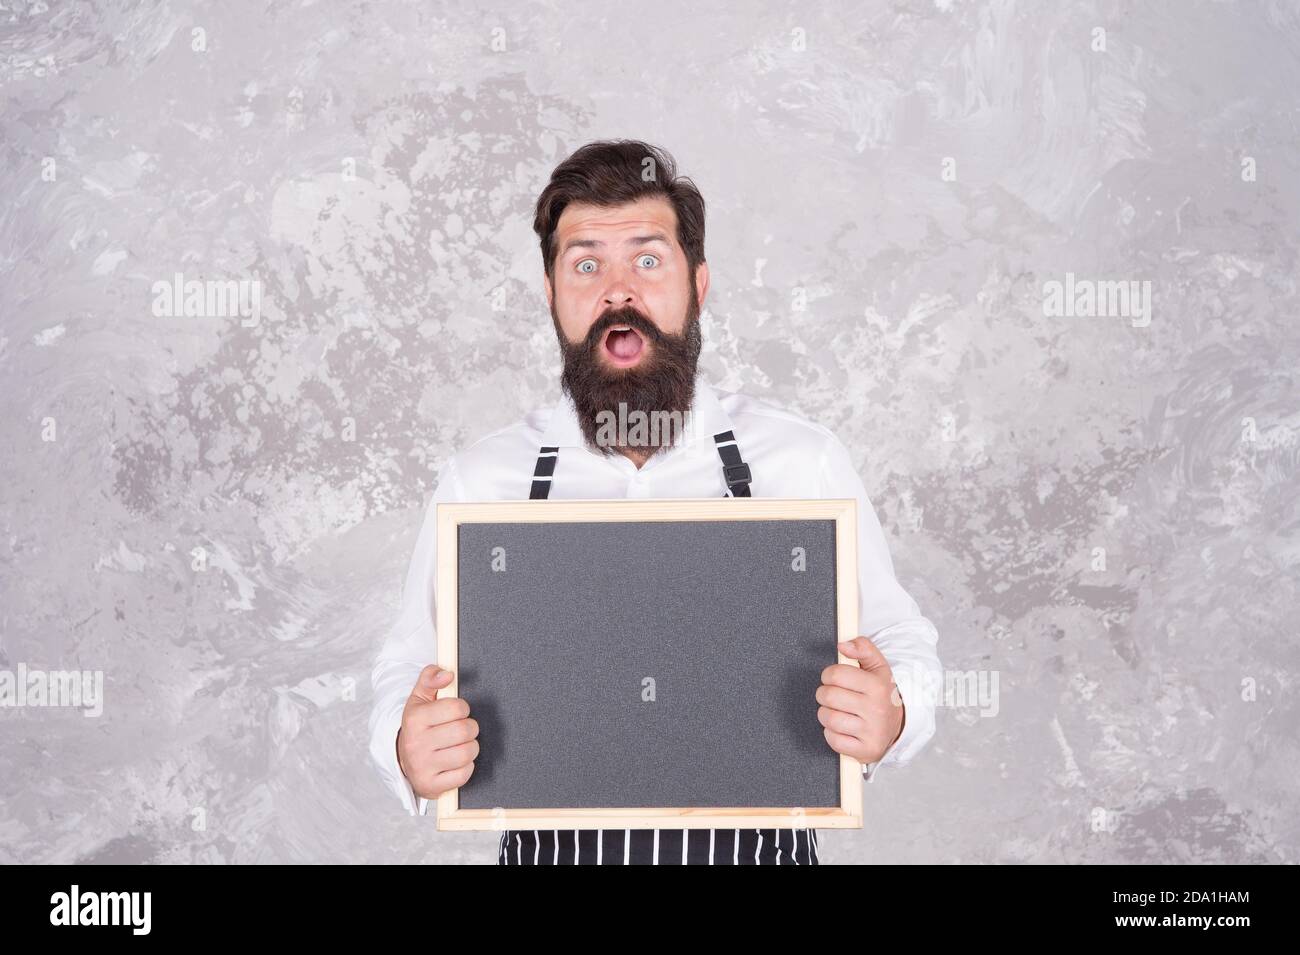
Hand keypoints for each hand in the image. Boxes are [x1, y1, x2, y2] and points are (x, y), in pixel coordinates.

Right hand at [397, 664, 479, 799]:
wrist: (404, 762)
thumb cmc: (418, 727)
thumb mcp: (419, 699)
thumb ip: (430, 679)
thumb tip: (447, 674)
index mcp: (414, 719)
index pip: (456, 708)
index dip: (463, 708)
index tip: (457, 713)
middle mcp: (416, 743)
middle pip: (465, 730)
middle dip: (470, 728)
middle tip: (462, 730)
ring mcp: (422, 766)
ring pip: (467, 752)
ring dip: (470, 748)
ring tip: (460, 745)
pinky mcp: (430, 786)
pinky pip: (464, 774)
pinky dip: (466, 768)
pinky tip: (456, 762)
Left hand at [816, 636, 904, 764]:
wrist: (897, 727)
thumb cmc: (882, 694)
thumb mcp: (878, 667)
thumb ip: (863, 648)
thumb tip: (842, 645)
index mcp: (878, 686)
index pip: (836, 674)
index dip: (829, 675)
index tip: (834, 679)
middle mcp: (876, 709)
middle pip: (829, 696)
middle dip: (824, 694)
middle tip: (832, 696)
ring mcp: (872, 731)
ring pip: (829, 719)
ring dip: (826, 715)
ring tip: (836, 712)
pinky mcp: (866, 750)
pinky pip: (833, 740)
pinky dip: (831, 734)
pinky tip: (841, 729)